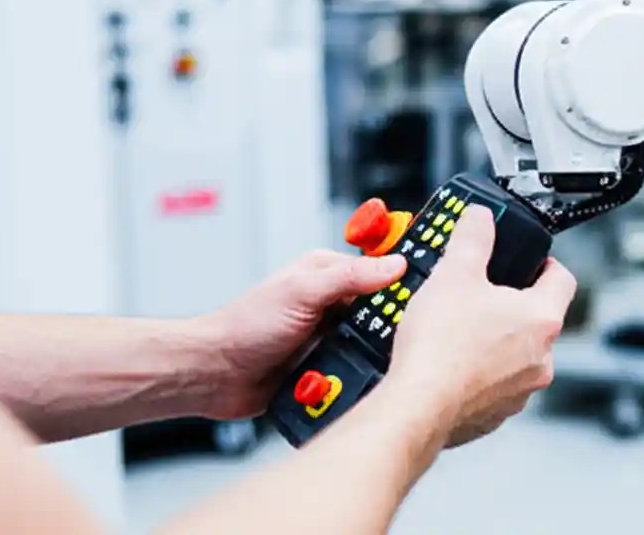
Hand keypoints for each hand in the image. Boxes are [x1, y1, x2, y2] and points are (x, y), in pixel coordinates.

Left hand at [197, 250, 406, 419]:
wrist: (215, 376)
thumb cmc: (244, 327)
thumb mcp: (301, 292)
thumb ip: (349, 277)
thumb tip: (393, 264)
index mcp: (327, 273)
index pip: (379, 265)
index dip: (403, 273)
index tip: (428, 284)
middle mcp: (332, 302)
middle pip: (382, 309)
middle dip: (388, 325)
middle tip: (394, 334)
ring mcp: (331, 335)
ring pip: (373, 343)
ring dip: (368, 356)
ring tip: (361, 359)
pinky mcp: (328, 365)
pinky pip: (356, 371)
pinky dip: (355, 377)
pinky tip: (350, 380)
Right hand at [385, 205, 575, 447]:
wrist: (417, 405)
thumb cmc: (440, 347)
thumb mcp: (454, 273)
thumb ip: (473, 238)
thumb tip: (480, 219)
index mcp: (541, 319)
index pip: (562, 279)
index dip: (546, 264)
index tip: (531, 262)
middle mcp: (541, 358)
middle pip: (537, 319)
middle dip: (510, 305)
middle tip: (480, 294)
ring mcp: (520, 391)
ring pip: (517, 355)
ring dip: (496, 342)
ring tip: (460, 331)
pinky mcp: (496, 415)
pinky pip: (494, 386)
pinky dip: (478, 374)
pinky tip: (451, 363)